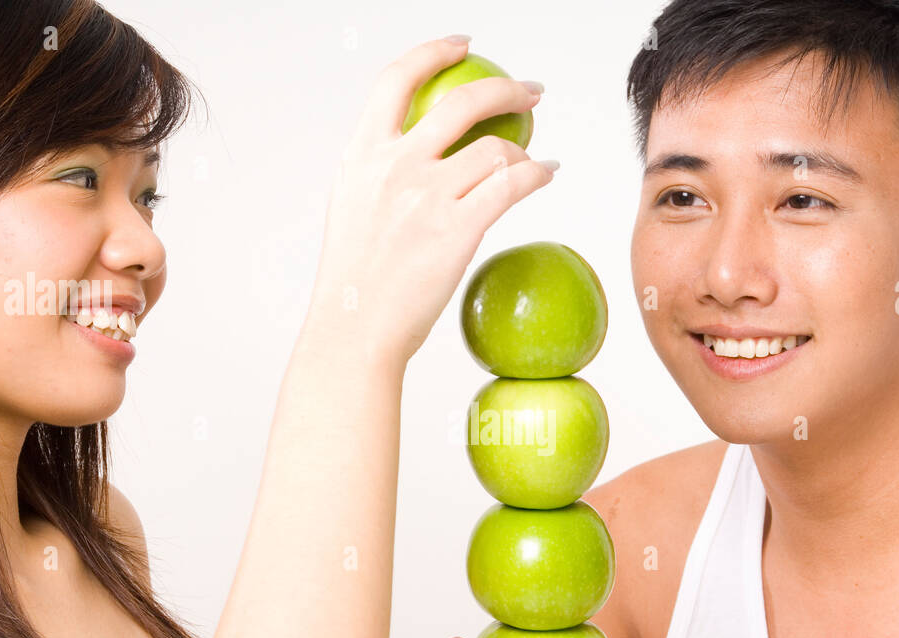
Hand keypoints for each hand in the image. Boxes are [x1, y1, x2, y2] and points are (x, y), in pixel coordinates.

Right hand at [305, 36, 555, 369]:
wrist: (354, 330)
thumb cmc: (355, 285)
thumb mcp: (353, 210)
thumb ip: (381, 175)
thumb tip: (416, 154)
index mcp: (362, 156)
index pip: (396, 81)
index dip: (434, 52)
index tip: (463, 45)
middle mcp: (393, 166)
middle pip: (461, 101)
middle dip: (506, 88)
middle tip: (531, 92)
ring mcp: (426, 196)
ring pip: (495, 147)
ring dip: (524, 148)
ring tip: (534, 160)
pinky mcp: (457, 229)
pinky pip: (512, 185)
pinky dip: (537, 173)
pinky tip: (546, 174)